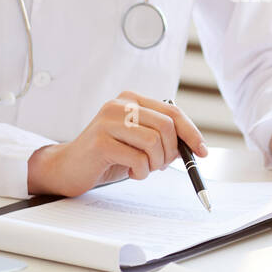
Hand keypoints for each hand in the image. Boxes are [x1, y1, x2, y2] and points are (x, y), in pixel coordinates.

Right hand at [27, 92, 206, 196]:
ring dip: (154, 164)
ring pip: (154, 142)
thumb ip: (162, 138)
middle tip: (159, 166)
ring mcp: (108, 121)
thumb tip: (194, 146)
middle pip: (167, 126)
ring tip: (141, 169)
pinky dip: (140, 172)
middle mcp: (120, 105)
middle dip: (171, 153)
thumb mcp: (139, 142)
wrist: (68, 168)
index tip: (202, 152)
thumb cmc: (107, 156)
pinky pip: (138, 159)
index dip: (191, 133)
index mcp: (131, 99)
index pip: (173, 112)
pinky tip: (129, 172)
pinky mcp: (101, 141)